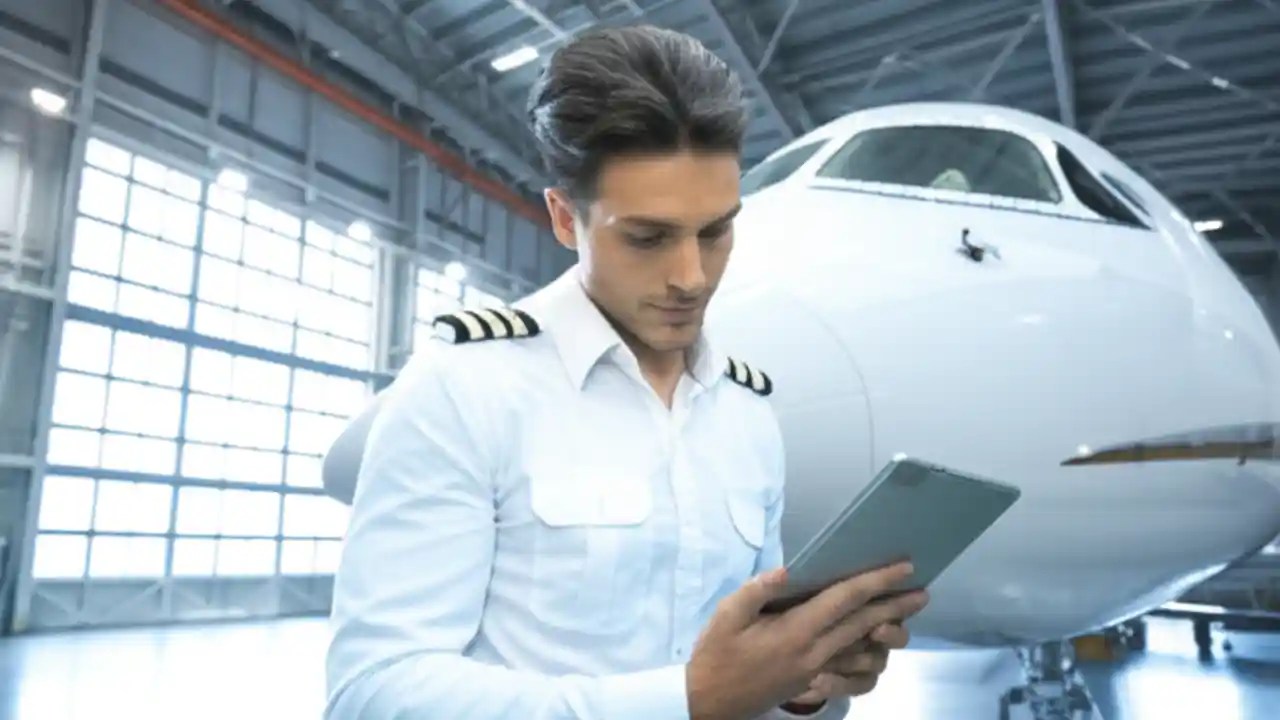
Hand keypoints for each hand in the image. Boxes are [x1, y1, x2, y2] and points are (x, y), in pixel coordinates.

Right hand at [685, 562, 927, 719]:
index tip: (903, 566)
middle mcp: (815, 654)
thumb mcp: (727, 615)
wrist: (710, 701)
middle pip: (867, 625)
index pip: (847, 600)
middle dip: (897, 606)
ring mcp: (817, 673)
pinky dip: (871, 665)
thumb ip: (758, 590)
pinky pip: (855, 678)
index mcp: (796, 631)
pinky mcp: (814, 685)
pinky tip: (875, 651)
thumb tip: (788, 571)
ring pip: (867, 654)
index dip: (878, 581)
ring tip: (902, 619)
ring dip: (889, 636)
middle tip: (922, 592)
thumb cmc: (716, 654)